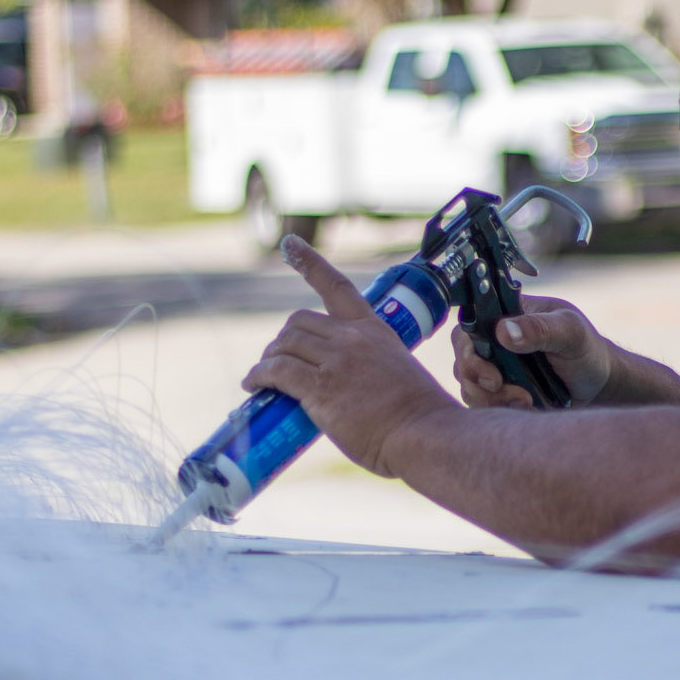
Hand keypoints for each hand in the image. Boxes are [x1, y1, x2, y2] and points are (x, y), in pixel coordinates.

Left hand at [241, 236, 457, 474]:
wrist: (425, 435)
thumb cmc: (420, 418)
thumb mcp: (398, 374)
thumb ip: (372, 370)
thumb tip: (353, 392)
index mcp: (375, 330)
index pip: (336, 286)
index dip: (309, 263)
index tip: (290, 245)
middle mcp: (352, 338)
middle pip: (298, 322)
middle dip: (284, 340)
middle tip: (278, 361)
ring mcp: (336, 360)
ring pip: (284, 345)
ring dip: (269, 359)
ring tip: (263, 378)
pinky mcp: (320, 387)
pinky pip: (276, 371)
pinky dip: (259, 376)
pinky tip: (254, 386)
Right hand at [451, 295, 612, 409]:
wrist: (599, 386)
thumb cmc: (587, 350)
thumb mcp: (570, 332)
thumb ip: (539, 328)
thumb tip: (503, 331)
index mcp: (505, 316)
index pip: (467, 328)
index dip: (467, 351)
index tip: (492, 372)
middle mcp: (493, 343)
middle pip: (462, 361)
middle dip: (478, 380)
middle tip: (505, 388)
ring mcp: (494, 370)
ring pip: (469, 388)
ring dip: (491, 399)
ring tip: (525, 400)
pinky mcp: (500, 395)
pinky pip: (483, 406)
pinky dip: (500, 411)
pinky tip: (527, 408)